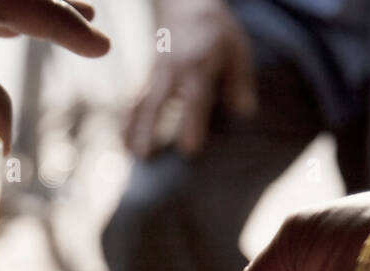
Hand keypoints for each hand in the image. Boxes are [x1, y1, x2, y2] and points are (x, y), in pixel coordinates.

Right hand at [124, 0, 254, 157]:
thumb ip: (239, 81)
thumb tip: (245, 111)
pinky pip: (134, 101)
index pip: (194, 97)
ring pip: (139, 102)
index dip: (190, 122)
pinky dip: (128, 122)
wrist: (188, 8)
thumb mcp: (237, 50)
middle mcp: (172, 70)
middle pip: (156, 101)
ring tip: (131, 156)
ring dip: (132, 129)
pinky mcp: (148, 78)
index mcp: (197, 65)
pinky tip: (124, 144)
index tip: (188, 150)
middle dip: (148, 129)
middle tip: (143, 157)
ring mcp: (156, 74)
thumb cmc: (218, 35)